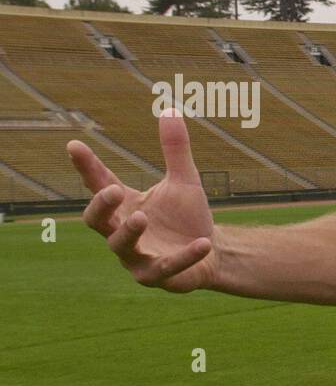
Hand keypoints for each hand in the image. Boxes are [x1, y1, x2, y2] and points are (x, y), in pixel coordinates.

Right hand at [68, 109, 217, 291]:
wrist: (212, 254)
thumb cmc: (188, 218)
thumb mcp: (184, 180)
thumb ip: (175, 150)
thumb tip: (170, 109)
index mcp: (125, 206)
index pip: (100, 184)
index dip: (87, 167)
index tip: (74, 145)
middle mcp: (122, 232)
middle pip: (96, 220)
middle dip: (100, 205)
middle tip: (111, 189)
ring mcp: (137, 257)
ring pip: (121, 246)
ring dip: (129, 231)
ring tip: (141, 215)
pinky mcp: (159, 276)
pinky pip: (168, 266)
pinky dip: (185, 255)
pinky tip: (204, 242)